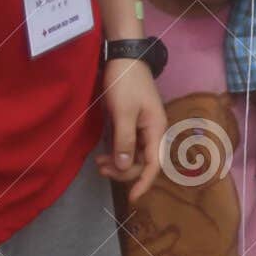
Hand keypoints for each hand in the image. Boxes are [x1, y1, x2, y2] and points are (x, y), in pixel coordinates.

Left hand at [97, 59, 166, 201]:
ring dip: (118, 163)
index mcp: (156, 130)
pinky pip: (126, 145)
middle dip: (124, 170)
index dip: (143, 183)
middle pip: (142, 162)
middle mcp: (152, 131)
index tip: (131, 198)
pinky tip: (102, 154)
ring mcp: (142, 127)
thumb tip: (125, 167)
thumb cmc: (126, 83)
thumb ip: (125, 141)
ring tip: (98, 163)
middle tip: (101, 167)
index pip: (154, 165)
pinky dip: (116, 152)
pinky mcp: (131, 122)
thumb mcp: (123, 113)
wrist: (123, 56)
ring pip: (133, 155)